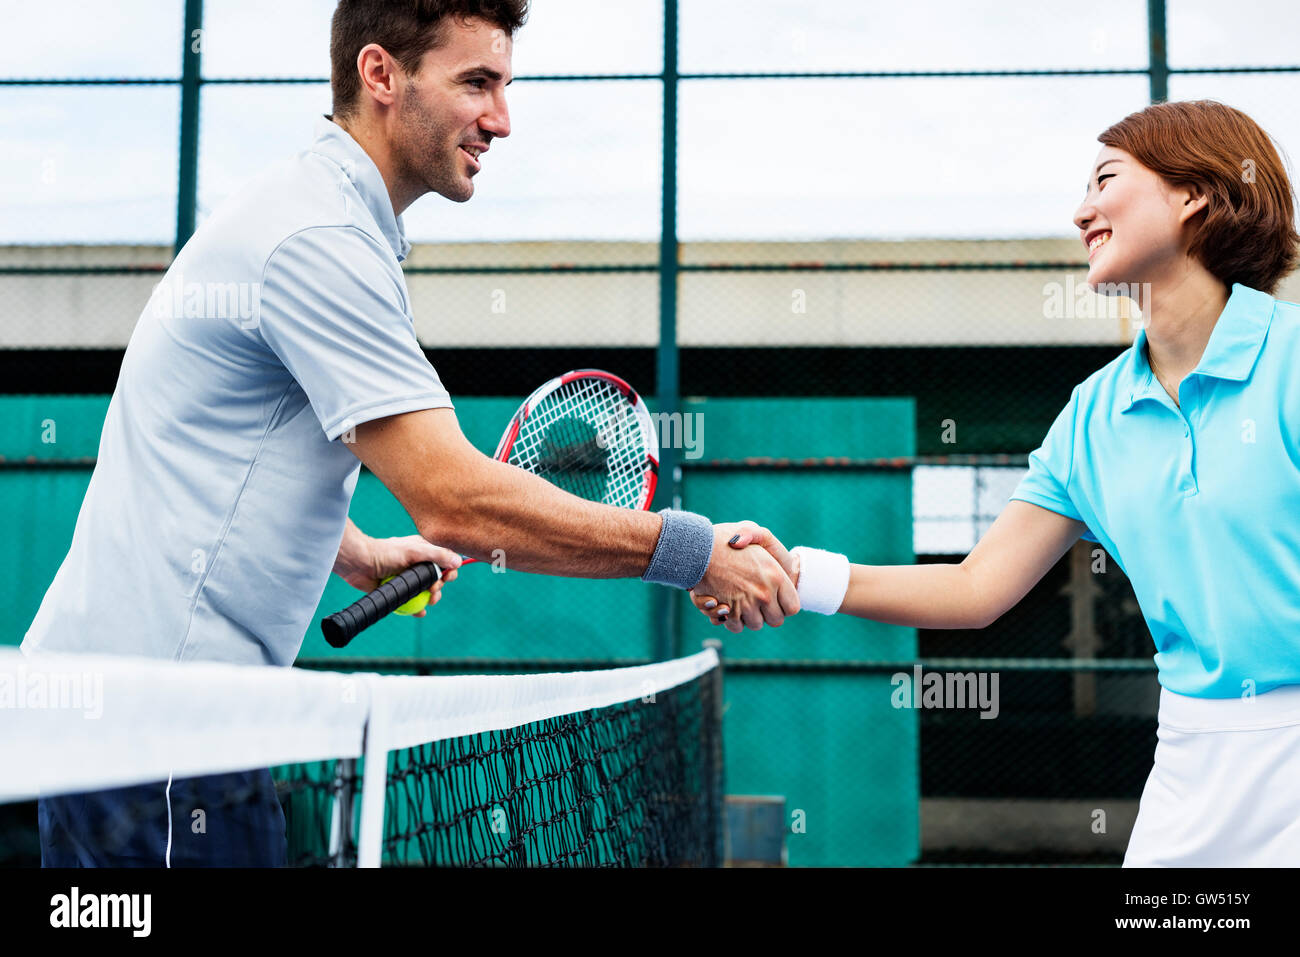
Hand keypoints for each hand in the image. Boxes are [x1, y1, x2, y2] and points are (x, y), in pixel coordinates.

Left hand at [333, 533, 461, 616]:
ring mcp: (407, 579)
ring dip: (431, 599)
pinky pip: (410, 602)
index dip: (450, 571)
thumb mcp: (415, 551)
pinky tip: (420, 613)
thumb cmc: (386, 552)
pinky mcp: (396, 591)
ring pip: (425, 592)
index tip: (447, 578)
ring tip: (428, 602)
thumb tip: (458, 562)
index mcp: (423, 552)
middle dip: (439, 587)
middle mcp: (417, 565)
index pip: (444, 561)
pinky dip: (416, 609)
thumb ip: (437, 555)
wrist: (359, 563)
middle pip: (437, 579)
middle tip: (433, 590)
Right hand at [690, 522, 798, 633]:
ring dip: (749, 617)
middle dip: (767, 614)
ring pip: (756, 624)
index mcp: (775, 575)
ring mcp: (746, 604)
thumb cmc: (723, 538)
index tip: (776, 599)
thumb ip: (768, 545)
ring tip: (741, 601)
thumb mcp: (752, 531)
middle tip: (758, 602)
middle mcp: (764, 593)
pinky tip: (728, 606)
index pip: (792, 607)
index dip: (784, 605)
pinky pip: (736, 627)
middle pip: (775, 620)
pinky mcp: (728, 612)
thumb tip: (780, 563)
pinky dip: (732, 620)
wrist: (696, 548)